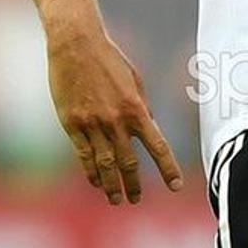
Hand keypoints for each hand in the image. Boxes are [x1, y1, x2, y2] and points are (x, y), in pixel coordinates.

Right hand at [47, 29, 183, 204]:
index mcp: (136, 109)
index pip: (158, 146)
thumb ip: (142, 109)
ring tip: (116, 199)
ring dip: (111, 185)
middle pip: (128, 162)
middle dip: (134, 184)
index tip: (176, 186)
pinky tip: (95, 182)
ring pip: (104, 164)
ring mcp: (92, 124)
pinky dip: (90, 171)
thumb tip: (148, 128)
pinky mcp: (72, 124)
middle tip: (136, 200)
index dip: (167, 169)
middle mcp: (116, 121)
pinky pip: (83, 154)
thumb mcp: (136, 82)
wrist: (77, 46)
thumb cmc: (110, 61)